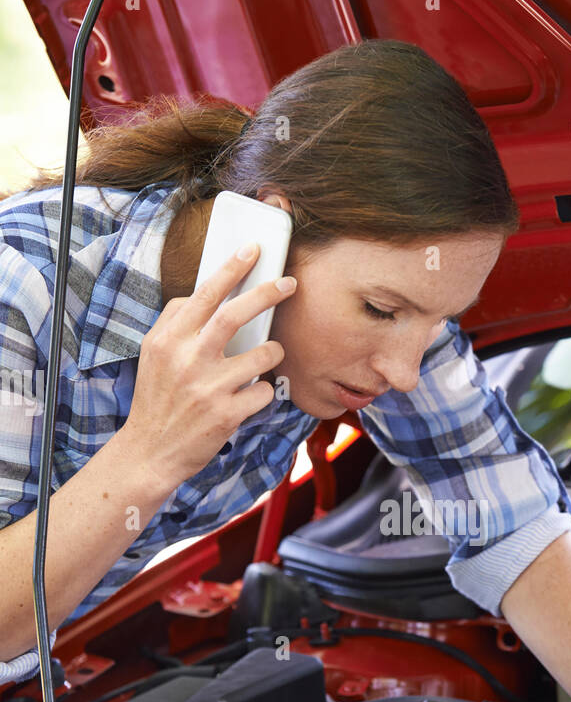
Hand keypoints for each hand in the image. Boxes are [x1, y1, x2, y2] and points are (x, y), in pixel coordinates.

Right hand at [120, 244, 295, 492]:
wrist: (150, 452)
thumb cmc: (156, 399)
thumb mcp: (153, 354)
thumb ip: (174, 322)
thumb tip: (203, 294)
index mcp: (169, 340)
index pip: (205, 295)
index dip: (232, 268)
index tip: (253, 250)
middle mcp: (188, 360)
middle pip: (235, 315)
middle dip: (268, 293)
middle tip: (289, 283)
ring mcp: (209, 388)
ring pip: (262, 355)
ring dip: (274, 350)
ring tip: (269, 353)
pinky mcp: (226, 415)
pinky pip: (263, 392)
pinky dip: (264, 391)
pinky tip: (251, 396)